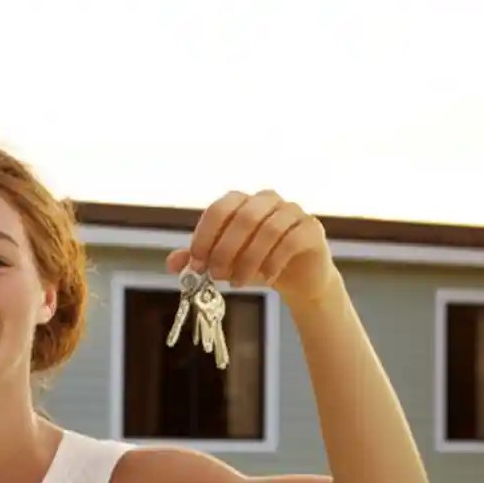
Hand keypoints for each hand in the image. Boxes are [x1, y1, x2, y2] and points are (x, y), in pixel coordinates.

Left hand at [165, 190, 336, 300]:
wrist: (298, 279)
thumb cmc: (256, 264)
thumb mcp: (224, 262)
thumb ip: (198, 259)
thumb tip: (172, 263)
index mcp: (242, 201)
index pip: (219, 209)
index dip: (205, 235)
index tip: (196, 263)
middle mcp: (267, 200)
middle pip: (243, 217)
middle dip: (225, 250)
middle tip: (216, 276)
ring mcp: (292, 211)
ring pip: (268, 230)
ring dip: (248, 260)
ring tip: (237, 282)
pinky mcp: (311, 229)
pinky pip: (290, 241)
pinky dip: (273, 262)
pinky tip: (265, 278)